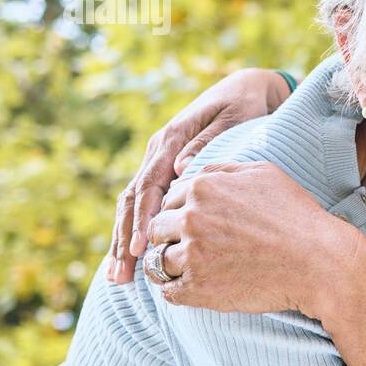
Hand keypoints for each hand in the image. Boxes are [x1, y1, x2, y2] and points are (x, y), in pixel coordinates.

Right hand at [107, 68, 291, 283]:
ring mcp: (160, 160)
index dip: (143, 218)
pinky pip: (147, 203)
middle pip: (133, 199)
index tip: (140, 247)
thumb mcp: (233, 118)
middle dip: (123, 238)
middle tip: (119, 275)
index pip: (149, 184)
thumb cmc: (245, 104)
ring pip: (133, 204)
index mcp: (171, 138)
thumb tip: (181, 169)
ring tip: (117, 277)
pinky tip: (131, 258)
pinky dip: (136, 230)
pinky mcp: (167, 170)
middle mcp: (159, 150)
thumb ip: (208, 142)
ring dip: (123, 240)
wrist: (247, 88)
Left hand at [143, 161, 358, 315]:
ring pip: (157, 261)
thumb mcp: (264, 174)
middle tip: (193, 248)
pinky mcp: (197, 288)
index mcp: (202, 188)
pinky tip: (195, 286)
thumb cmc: (296, 216)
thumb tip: (194, 173)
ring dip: (171, 265)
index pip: (168, 201)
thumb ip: (222, 170)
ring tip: (194, 269)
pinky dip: (177, 290)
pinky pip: (168, 291)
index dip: (179, 213)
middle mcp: (190, 219)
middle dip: (170, 238)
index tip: (196, 226)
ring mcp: (191, 255)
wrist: (318, 262)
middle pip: (156, 230)